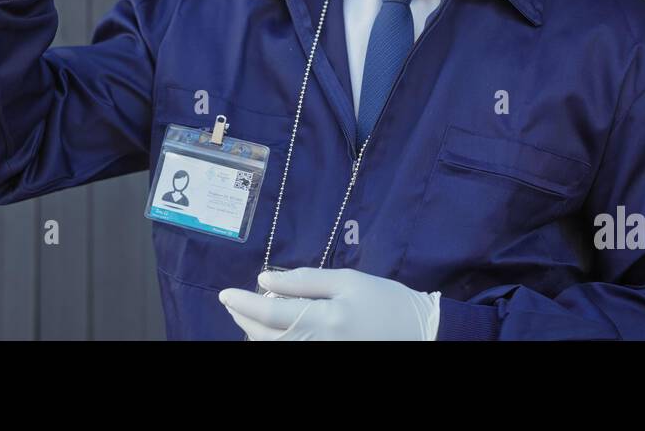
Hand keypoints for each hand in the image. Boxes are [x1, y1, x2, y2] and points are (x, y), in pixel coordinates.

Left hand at [218, 267, 440, 340]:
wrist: (419, 335)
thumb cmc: (385, 302)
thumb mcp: (348, 281)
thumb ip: (306, 280)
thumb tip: (265, 279)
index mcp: (324, 320)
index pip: (270, 313)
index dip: (243, 304)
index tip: (225, 294)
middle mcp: (317, 346)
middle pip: (266, 338)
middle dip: (244, 320)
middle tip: (233, 303)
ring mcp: (321, 358)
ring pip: (274, 351)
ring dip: (255, 335)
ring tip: (248, 317)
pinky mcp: (325, 364)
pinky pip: (290, 357)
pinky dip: (275, 345)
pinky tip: (272, 334)